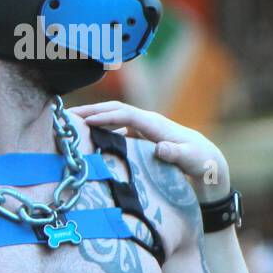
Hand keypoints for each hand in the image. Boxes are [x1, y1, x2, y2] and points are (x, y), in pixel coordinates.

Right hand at [70, 101, 230, 201]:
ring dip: (93, 119)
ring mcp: (143, 129)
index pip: (126, 115)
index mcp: (157, 125)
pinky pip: (116, 130)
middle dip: (92, 111)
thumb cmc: (201, 161)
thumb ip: (178, 154)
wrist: (207, 161)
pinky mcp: (140, 137)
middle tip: (65, 117)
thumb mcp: (192, 160)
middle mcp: (148, 122)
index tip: (85, 121)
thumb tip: (162, 148)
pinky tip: (86, 139)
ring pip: (113, 119)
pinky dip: (101, 131)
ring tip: (68, 125)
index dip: (106, 116)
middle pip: (115, 110)